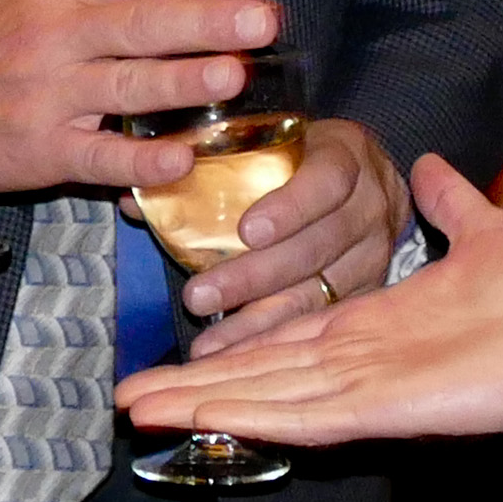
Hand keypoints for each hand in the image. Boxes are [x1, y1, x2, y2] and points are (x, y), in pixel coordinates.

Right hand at [0, 0, 278, 196]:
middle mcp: (55, 36)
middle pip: (138, 25)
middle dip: (204, 22)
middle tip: (263, 19)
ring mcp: (48, 97)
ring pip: (124, 87)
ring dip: (180, 83)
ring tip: (234, 76)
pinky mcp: (42, 152)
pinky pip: (96, 158)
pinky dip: (137, 162)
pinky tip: (180, 160)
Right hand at [115, 157, 502, 435]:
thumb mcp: (482, 234)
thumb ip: (448, 204)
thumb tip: (429, 162)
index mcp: (371, 329)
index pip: (285, 340)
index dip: (233, 343)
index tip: (185, 340)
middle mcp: (356, 366)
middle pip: (256, 378)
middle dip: (191, 385)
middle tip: (126, 393)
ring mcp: (363, 392)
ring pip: (264, 399)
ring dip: (200, 404)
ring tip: (136, 407)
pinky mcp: (378, 408)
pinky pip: (301, 415)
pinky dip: (249, 415)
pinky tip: (201, 415)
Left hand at [162, 116, 405, 352]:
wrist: (366, 177)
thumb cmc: (300, 155)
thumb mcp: (267, 141)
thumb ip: (204, 163)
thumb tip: (129, 198)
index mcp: (347, 156)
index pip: (326, 182)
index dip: (288, 208)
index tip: (245, 231)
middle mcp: (370, 208)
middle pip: (316, 247)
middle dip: (254, 277)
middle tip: (198, 296)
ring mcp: (373, 254)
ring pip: (319, 293)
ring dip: (259, 321)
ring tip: (208, 345)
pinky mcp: (367, 292)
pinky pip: (322, 322)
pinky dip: (276, 341)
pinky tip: (235, 360)